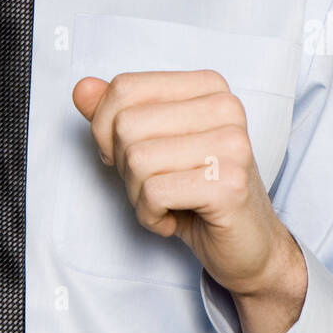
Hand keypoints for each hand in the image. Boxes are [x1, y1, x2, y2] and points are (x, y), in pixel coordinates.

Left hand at [72, 71, 306, 332]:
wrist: (249, 246)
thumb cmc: (196, 191)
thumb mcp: (151, 145)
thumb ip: (115, 114)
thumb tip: (82, 88)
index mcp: (207, 86)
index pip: (125, 87)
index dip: (106, 127)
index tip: (130, 155)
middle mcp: (225, 106)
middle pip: (126, 124)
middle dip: (125, 166)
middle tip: (157, 185)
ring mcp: (232, 144)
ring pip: (137, 159)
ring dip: (138, 194)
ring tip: (168, 202)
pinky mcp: (228, 184)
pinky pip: (154, 193)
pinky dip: (151, 215)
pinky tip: (176, 219)